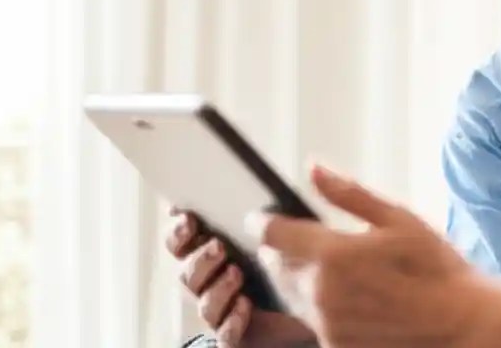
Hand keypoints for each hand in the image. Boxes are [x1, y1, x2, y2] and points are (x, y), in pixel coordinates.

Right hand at [165, 209, 315, 346]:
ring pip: (203, 304)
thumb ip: (284, 207)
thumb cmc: (301, 261)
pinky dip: (231, 320)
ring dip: (216, 288)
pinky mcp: (237, 334)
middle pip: (186, 273)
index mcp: (215, 249)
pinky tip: (244, 306)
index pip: (182, 240)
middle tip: (218, 245)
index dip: (178, 230)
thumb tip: (310, 169)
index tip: (189, 217)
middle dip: (197, 259)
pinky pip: (225, 334)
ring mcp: (222, 309)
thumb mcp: (293, 228)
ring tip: (236, 273)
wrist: (321, 304)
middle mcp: (213, 281)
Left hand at [247, 166, 500, 347]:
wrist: (460, 324)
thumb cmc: (436, 270)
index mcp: (332, 255)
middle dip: (280, 249)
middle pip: (275, 266)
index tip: (260, 216)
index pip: (273, 235)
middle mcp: (320, 294)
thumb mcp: (397, 219)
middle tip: (298, 238)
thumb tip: (314, 168)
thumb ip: (348, 194)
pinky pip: (310, 320)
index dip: (262, 221)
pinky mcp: (334, 346)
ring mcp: (325, 325)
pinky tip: (345, 294)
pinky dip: (316, 303)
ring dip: (295, 276)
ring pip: (289, 295)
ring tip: (325, 265)